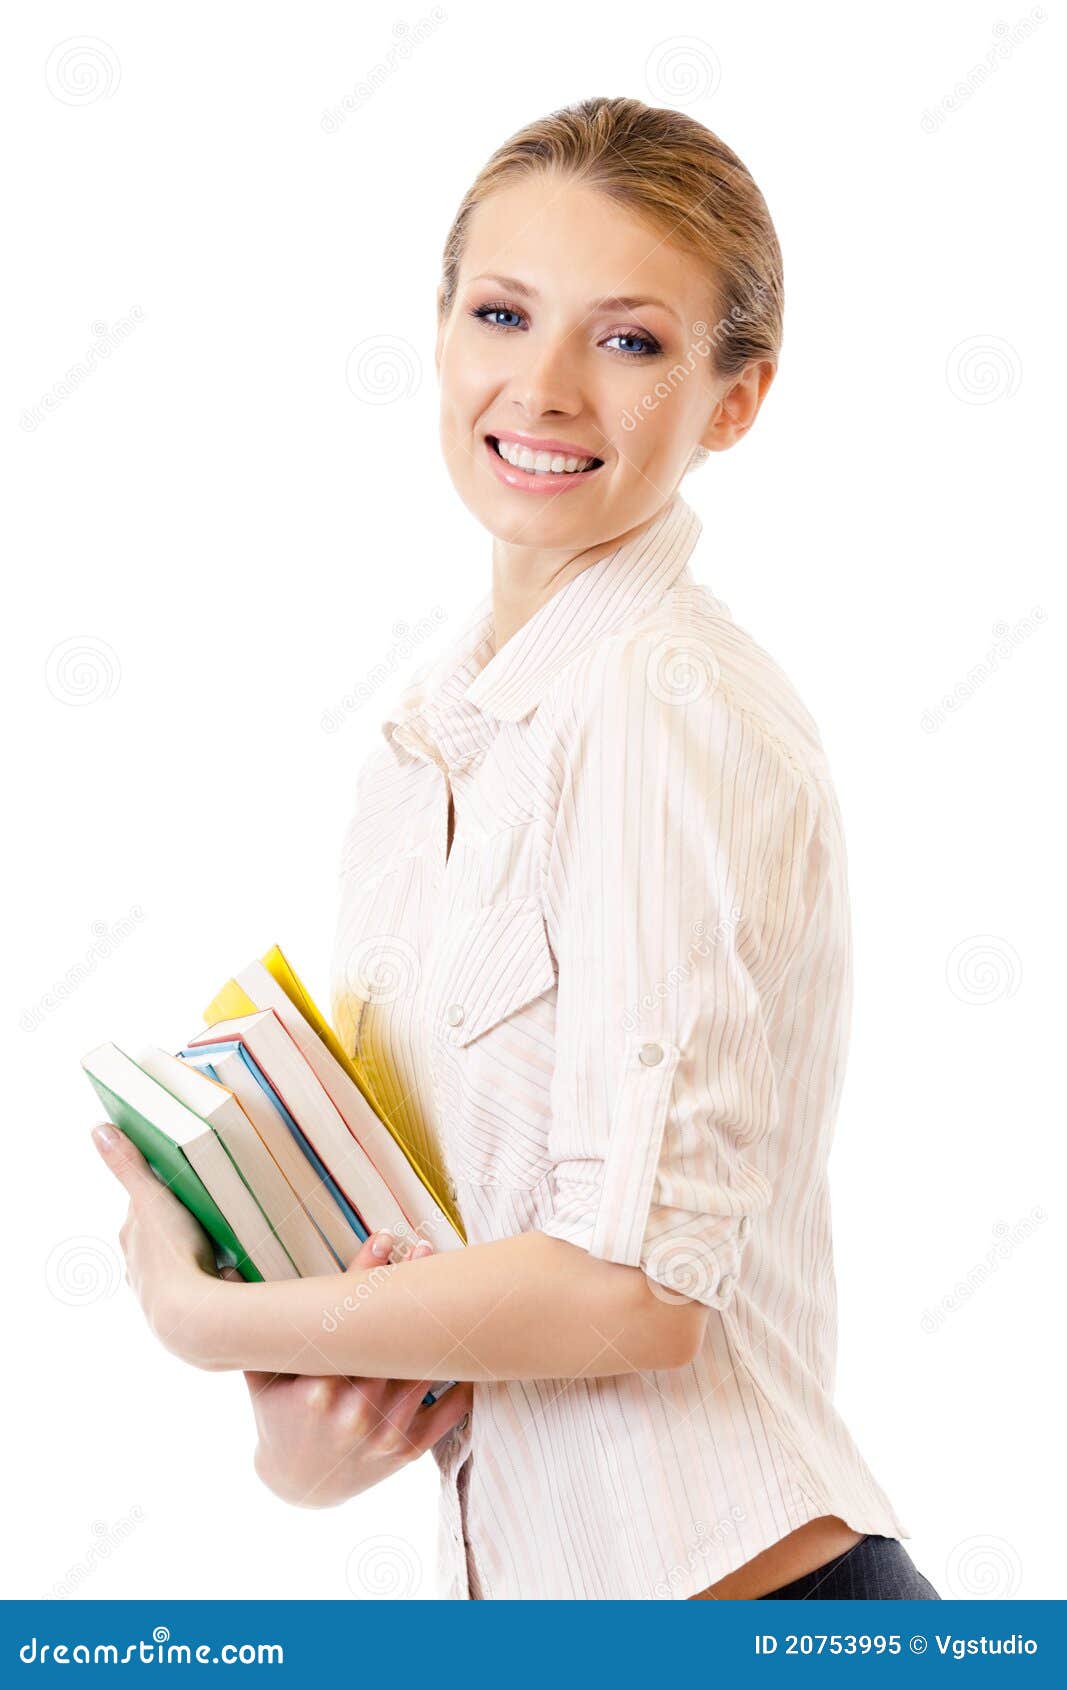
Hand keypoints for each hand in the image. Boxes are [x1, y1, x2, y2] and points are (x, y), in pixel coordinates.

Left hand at [91, 1121, 221, 1360]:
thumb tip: (98, 1129)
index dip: (163, 1192)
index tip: (183, 1182)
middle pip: (160, 1237)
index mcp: (130, 1240)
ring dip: (197, 1257)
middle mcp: (139, 1269)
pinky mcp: (185, 1315)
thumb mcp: (152, 1198)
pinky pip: (200, 1290)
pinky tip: (229, 1277)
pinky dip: (212, 1281)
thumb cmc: (172, 1254)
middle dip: (182, 1226)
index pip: (143, 1207)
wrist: (194, 1319)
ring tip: (222, 1245)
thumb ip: (128, 1165)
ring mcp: (161, 1295)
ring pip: (180, 1266)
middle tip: (209, 1211)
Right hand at [243, 1234, 473, 1507]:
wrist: (298, 1487)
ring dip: (438, 1329)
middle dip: (408, 1291)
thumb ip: (251, 1331)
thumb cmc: (278, 1419)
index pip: (345, 1319)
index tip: (383, 1239)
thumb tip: (223, 1275)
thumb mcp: (260, 1377)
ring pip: (424, 1369)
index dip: (365, 1273)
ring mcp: (385, 1431)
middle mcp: (355, 1409)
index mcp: (318, 1387)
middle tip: (425, 1251)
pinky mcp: (408, 1449)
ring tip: (451, 1290)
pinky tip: (471, 1349)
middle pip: (390, 1338)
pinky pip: (448, 1411)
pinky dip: (464, 1382)